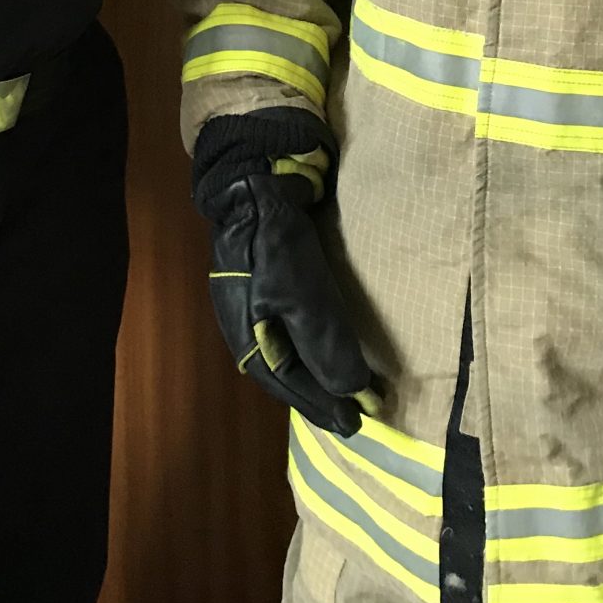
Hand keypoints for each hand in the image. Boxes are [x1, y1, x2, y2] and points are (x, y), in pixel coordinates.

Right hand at [193, 110, 378, 435]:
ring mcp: (252, 297)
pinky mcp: (266, 272)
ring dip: (316, 369)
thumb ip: (325, 346)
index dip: (322, 406)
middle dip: (318, 393)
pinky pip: (291, 322)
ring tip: (345, 384)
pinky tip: (325, 338)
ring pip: (286, 348)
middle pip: (284, 371)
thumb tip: (353, 394)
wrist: (253, 177)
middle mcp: (246, 323)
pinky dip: (311, 341)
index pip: (288, 386)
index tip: (356, 425)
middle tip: (354, 411)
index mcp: (247, 337)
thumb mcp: (301, 296)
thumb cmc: (274, 243)